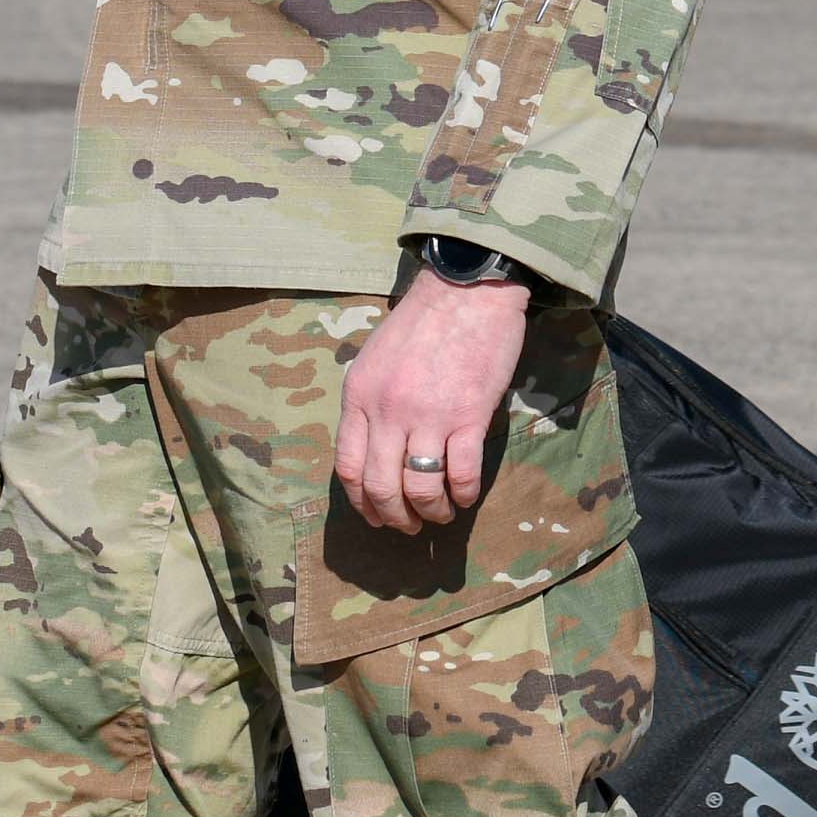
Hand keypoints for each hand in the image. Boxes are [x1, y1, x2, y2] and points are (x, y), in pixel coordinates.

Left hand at [337, 266, 531, 534]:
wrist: (466, 290)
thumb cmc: (422, 322)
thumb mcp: (374, 359)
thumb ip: (368, 403)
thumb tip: (372, 448)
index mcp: (359, 397)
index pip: (347, 468)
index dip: (361, 502)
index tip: (376, 514)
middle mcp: (388, 411)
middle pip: (381, 486)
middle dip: (394, 517)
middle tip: (409, 526)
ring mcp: (428, 415)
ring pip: (420, 487)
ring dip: (431, 512)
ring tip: (440, 514)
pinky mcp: (468, 416)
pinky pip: (462, 473)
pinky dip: (463, 494)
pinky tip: (466, 497)